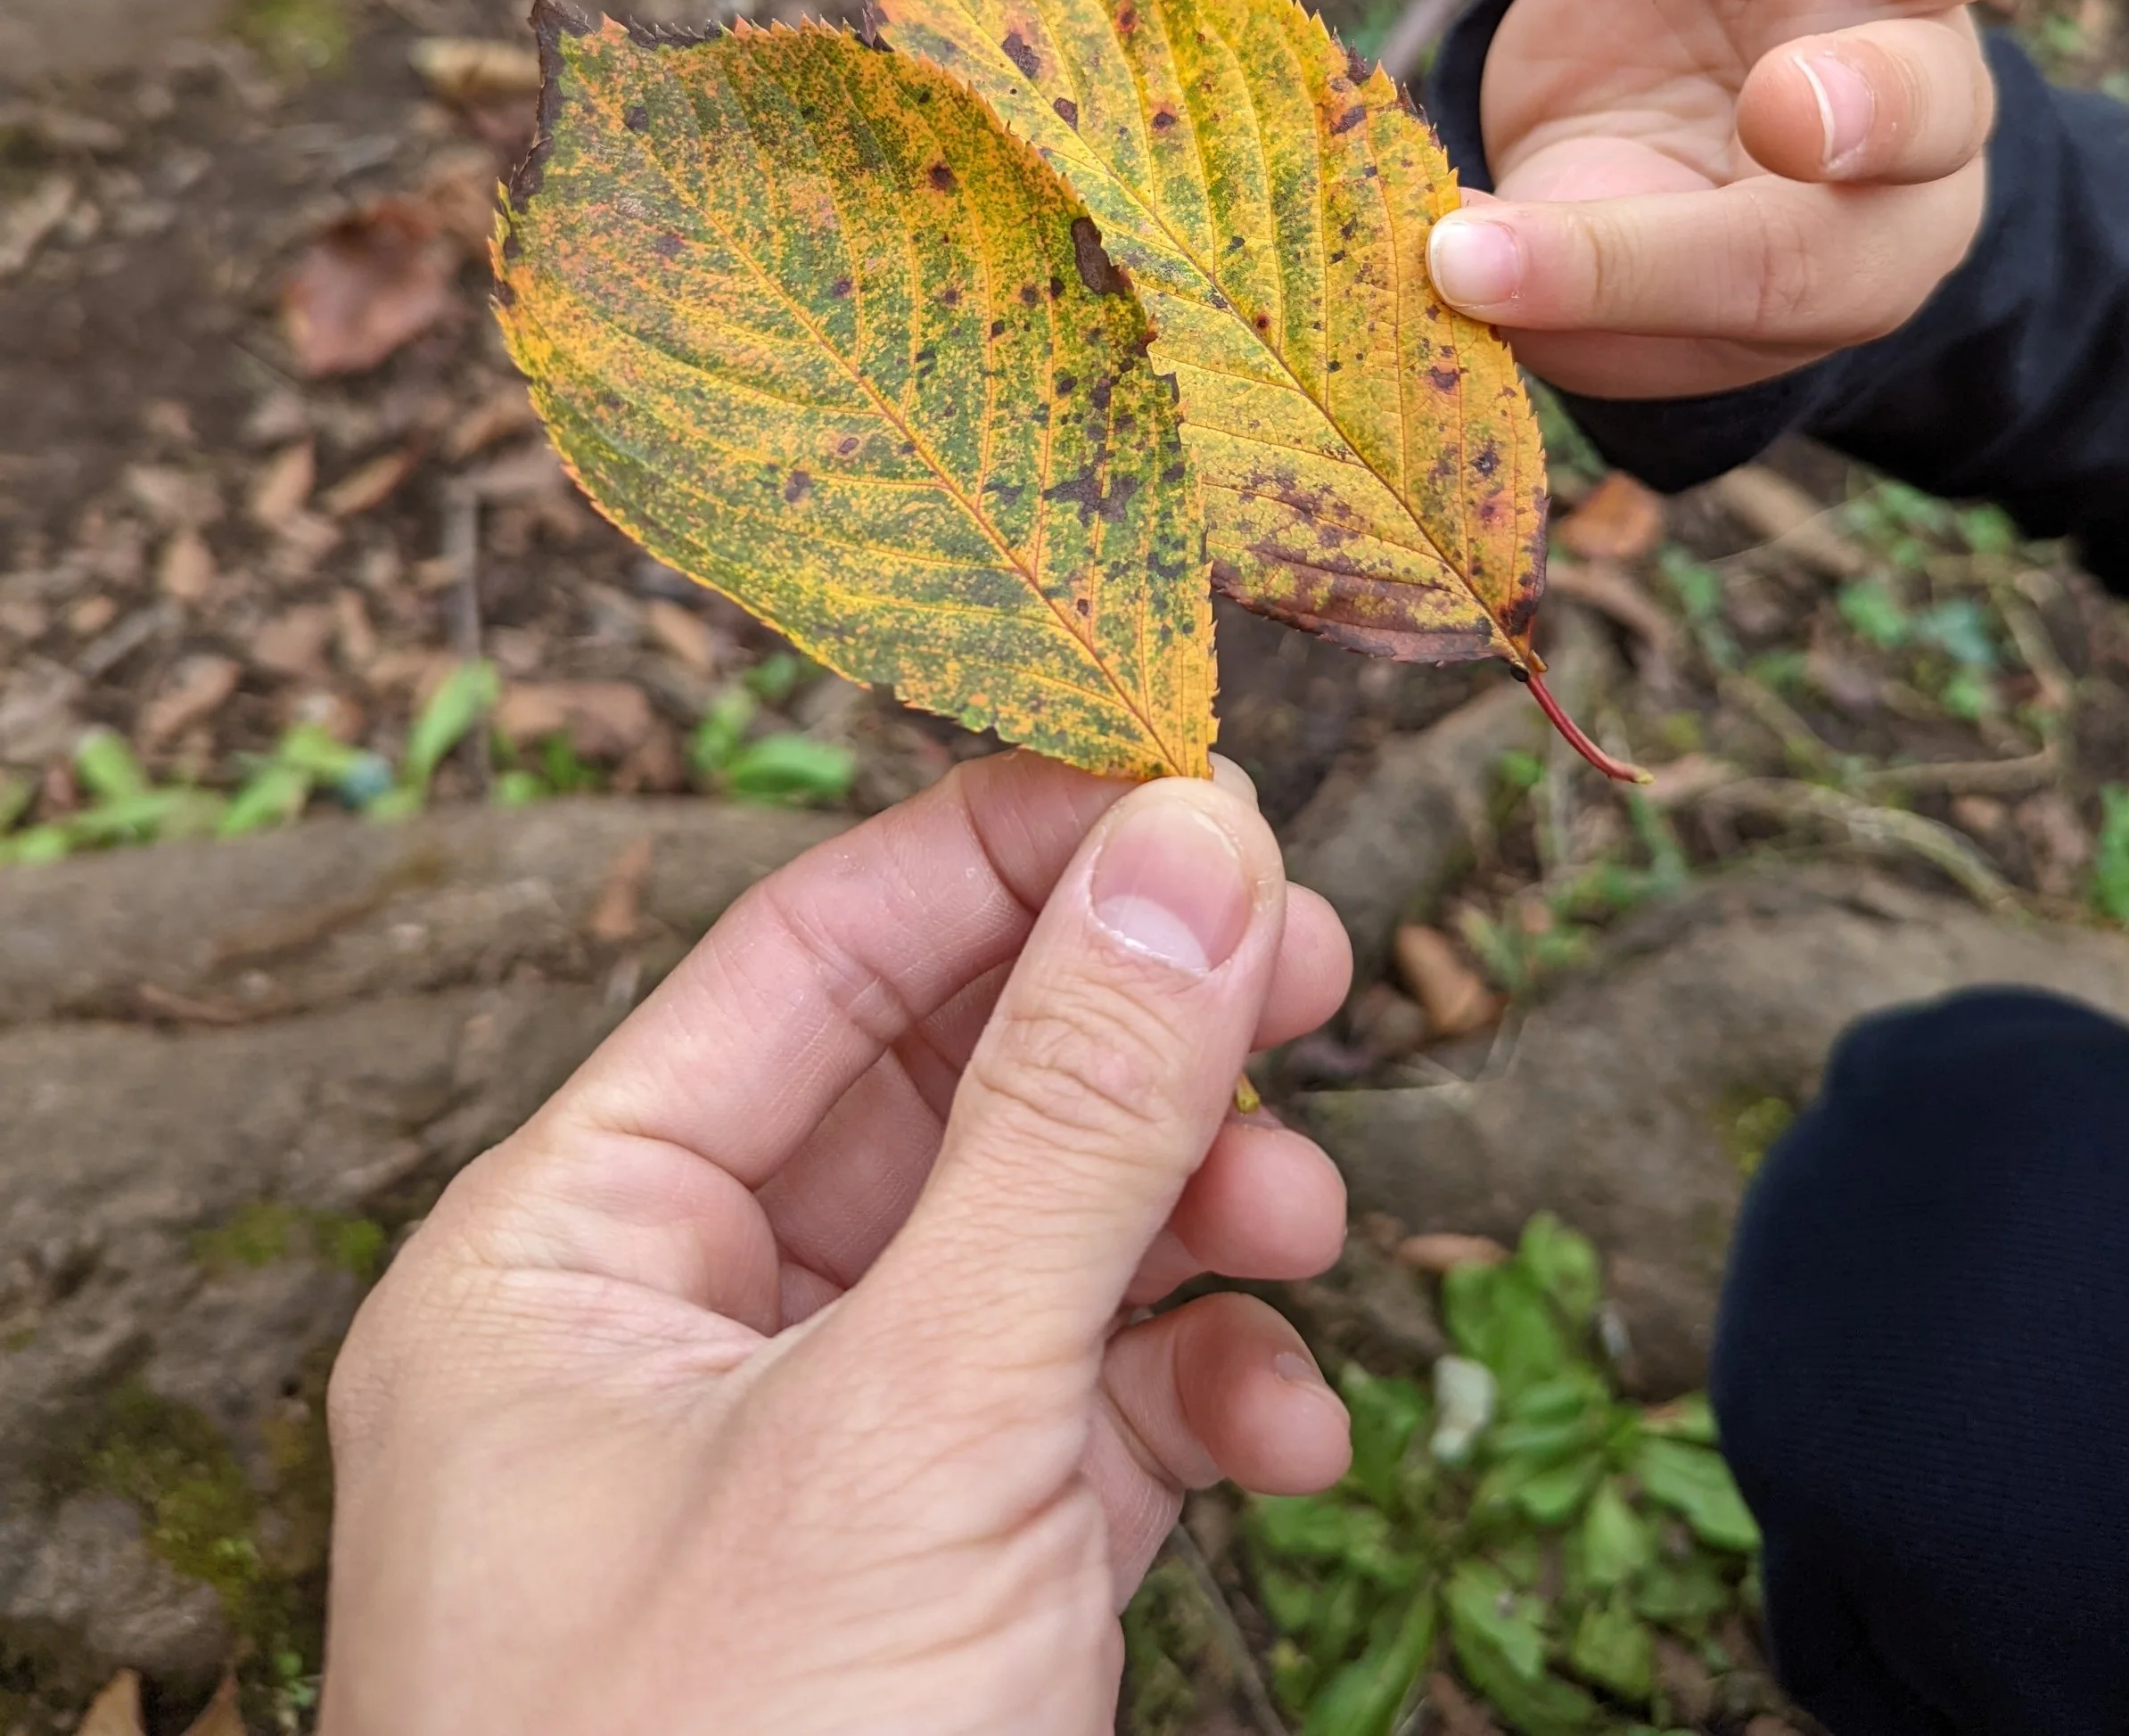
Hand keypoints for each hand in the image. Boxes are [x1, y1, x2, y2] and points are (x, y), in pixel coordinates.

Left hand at [319, 753, 1351, 1735]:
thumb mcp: (921, 1420)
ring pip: (1029, 1244)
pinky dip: (1190, 1393)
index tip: (1209, 789)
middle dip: (1133, 1035)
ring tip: (1305, 1228)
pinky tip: (1278, 1421)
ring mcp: (810, 1467)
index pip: (812, 953)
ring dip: (1186, 1216)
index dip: (1015, 850)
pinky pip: (1076, 1415)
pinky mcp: (928, 1584)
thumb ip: (1068, 1115)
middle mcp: (676, 1338)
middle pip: (941, 1084)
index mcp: (569, 1254)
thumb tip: (1195, 834)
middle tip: (1313, 973)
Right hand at [1427, 0, 2091, 398]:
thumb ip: (1541, 278)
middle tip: (1785, 109)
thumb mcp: (1579, 299)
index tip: (1468, 265)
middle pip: (1945, 101)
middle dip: (1873, 103)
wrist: (1630, 134)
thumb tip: (1422, 256)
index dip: (1620, 267)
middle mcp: (1899, 111)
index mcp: (1850, 254)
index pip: (1769, 265)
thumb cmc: (1611, 227)